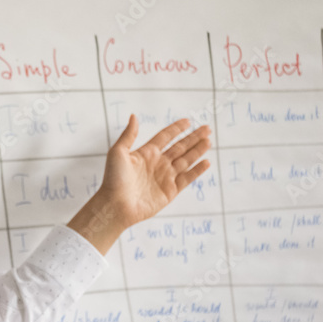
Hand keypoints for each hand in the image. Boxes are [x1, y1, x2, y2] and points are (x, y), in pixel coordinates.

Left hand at [68, 115, 211, 253]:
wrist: (116, 206)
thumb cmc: (113, 180)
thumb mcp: (118, 153)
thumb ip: (129, 135)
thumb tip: (133, 116)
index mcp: (146, 153)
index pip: (165, 137)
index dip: (176, 129)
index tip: (188, 121)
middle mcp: (157, 164)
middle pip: (180, 147)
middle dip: (193, 138)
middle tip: (207, 128)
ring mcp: (165, 177)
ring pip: (186, 160)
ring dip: (198, 150)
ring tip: (209, 140)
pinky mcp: (170, 191)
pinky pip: (187, 178)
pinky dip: (197, 170)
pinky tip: (206, 162)